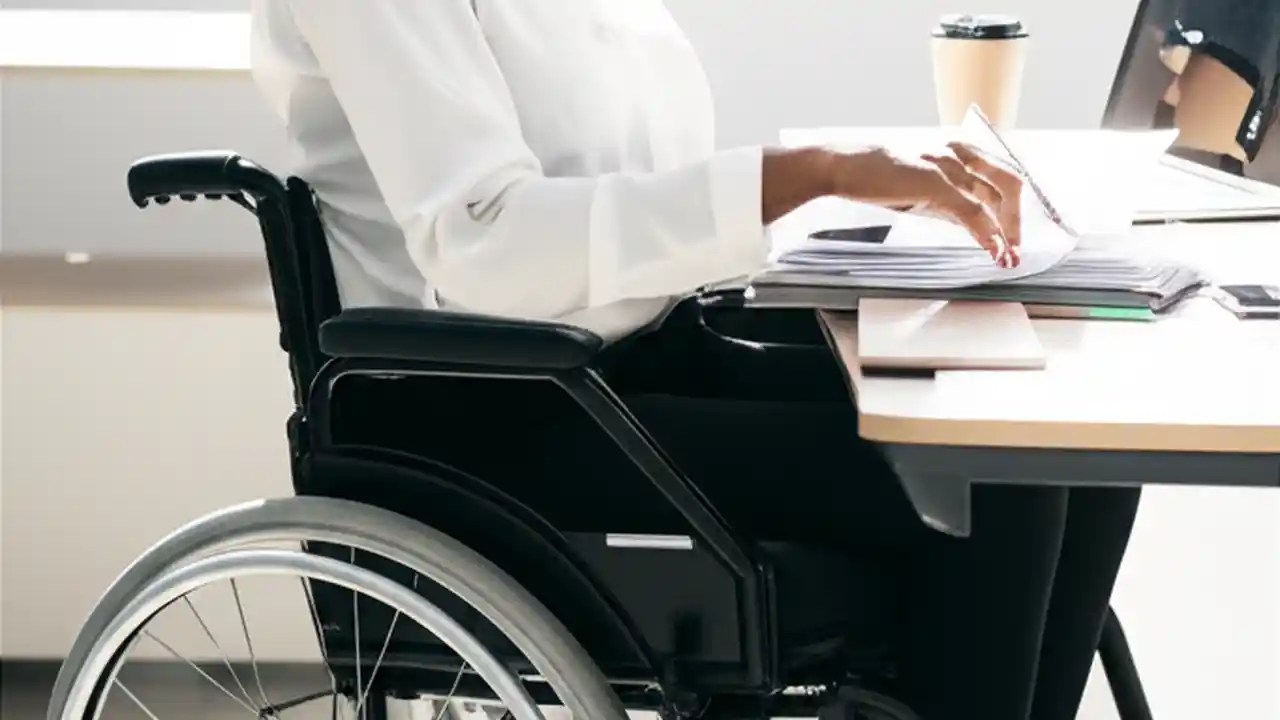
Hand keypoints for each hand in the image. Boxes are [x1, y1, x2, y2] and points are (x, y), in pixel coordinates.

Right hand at [830, 144, 1023, 267]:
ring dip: (1006, 232)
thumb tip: (974, 227)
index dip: (1011, 209)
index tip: (1012, 236)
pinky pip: (972, 210)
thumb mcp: (922, 190)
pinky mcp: (936, 182)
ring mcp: (949, 168)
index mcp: (957, 154)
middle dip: (1016, 223)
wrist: (846, 167)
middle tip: (1016, 250)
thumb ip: (950, 204)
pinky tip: (992, 249)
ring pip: (996, 199)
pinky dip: (986, 233)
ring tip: (1008, 257)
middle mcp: (959, 156)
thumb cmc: (875, 177)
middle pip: (1008, 186)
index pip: (1000, 178)